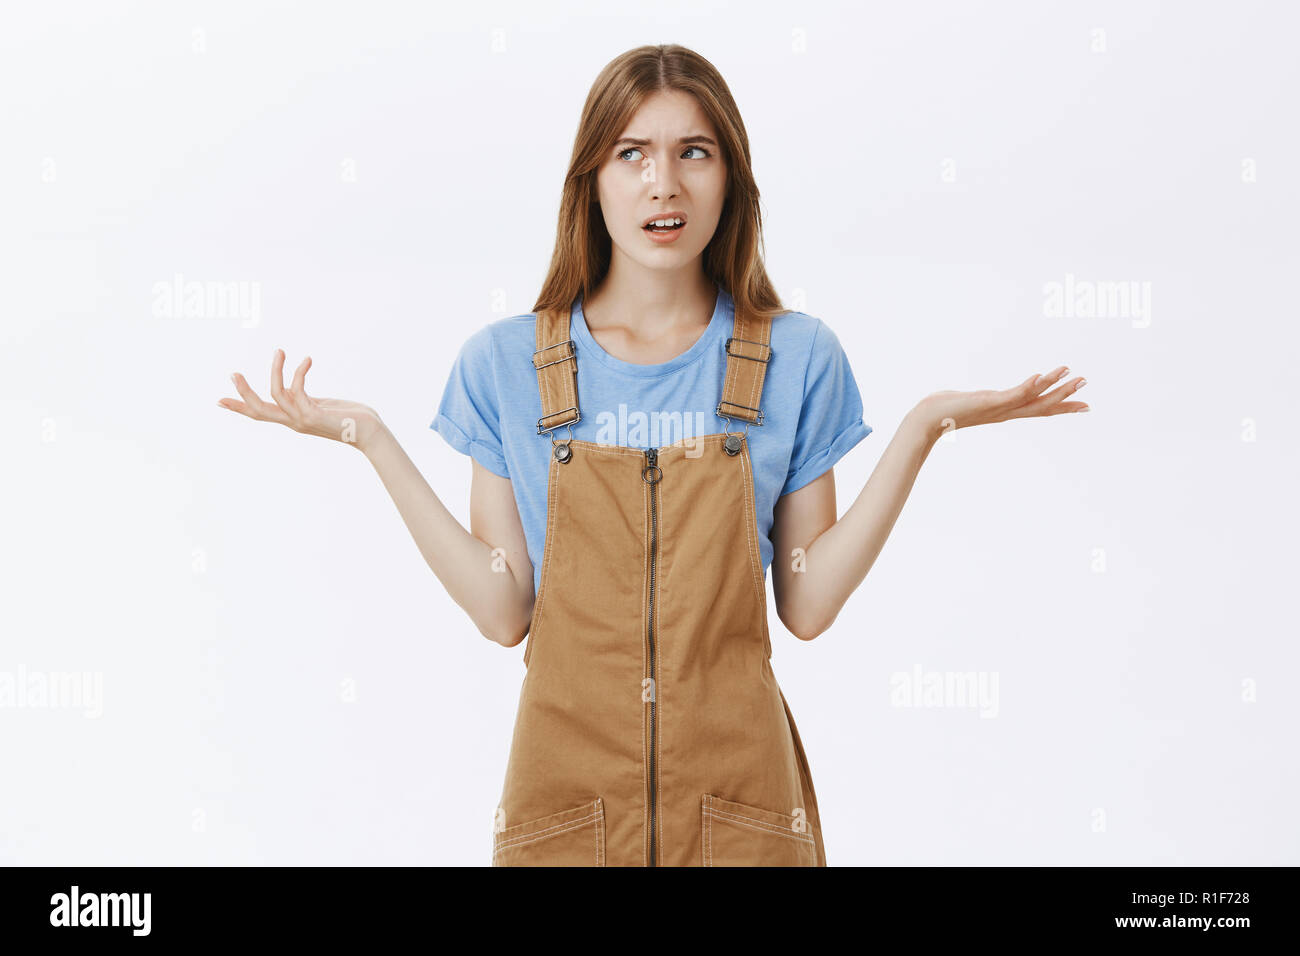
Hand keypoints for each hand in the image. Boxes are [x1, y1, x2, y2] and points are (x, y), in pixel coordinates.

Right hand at [217, 348, 384, 451]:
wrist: (370, 432)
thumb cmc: (351, 418)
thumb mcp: (321, 406)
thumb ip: (304, 399)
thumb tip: (292, 388)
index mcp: (293, 419)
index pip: (261, 414)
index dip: (240, 407)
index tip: (219, 400)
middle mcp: (294, 422)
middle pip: (259, 411)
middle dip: (243, 393)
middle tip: (233, 373)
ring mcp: (303, 420)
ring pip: (276, 395)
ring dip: (276, 370)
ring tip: (280, 351)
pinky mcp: (314, 415)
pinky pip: (298, 389)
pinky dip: (300, 372)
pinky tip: (307, 360)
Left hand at [910, 366, 1088, 435]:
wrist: (926, 421)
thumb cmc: (943, 412)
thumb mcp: (971, 403)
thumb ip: (981, 401)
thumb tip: (983, 399)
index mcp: (1004, 412)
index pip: (1038, 409)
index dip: (1061, 407)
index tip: (1084, 406)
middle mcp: (1004, 412)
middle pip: (1042, 406)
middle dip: (1065, 396)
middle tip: (1086, 383)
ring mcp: (997, 408)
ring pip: (1032, 399)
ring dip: (1053, 387)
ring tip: (1072, 375)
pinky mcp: (987, 403)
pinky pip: (1011, 395)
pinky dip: (1026, 387)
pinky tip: (1038, 376)